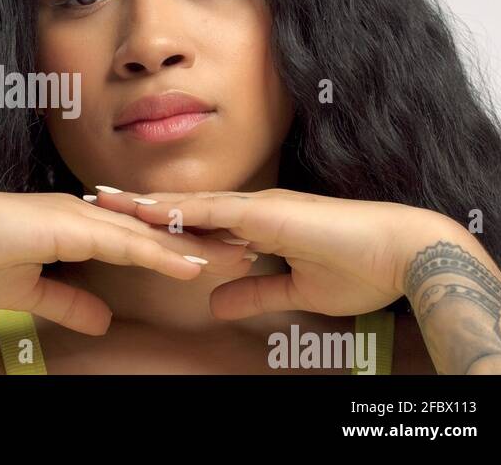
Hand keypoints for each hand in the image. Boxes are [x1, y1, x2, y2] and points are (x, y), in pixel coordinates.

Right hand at [0, 188, 250, 334]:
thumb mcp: (28, 290)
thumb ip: (67, 302)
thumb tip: (101, 319)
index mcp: (73, 226)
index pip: (137, 237)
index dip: (176, 245)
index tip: (213, 254)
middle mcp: (82, 215)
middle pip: (154, 229)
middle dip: (200, 238)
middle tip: (245, 246)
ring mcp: (76, 216)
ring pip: (149, 233)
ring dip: (194, 244)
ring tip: (237, 254)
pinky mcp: (67, 226)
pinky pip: (123, 242)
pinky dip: (160, 253)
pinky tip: (191, 263)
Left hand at [90, 186, 456, 318]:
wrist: (407, 254)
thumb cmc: (360, 269)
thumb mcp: (294, 291)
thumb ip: (255, 292)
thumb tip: (216, 301)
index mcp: (256, 224)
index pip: (194, 220)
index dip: (156, 218)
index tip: (119, 217)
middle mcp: (252, 210)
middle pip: (182, 206)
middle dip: (137, 204)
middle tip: (93, 198)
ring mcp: (260, 208)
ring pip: (191, 203)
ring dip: (146, 202)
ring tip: (105, 199)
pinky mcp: (272, 215)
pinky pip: (219, 214)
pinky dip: (184, 212)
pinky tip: (152, 212)